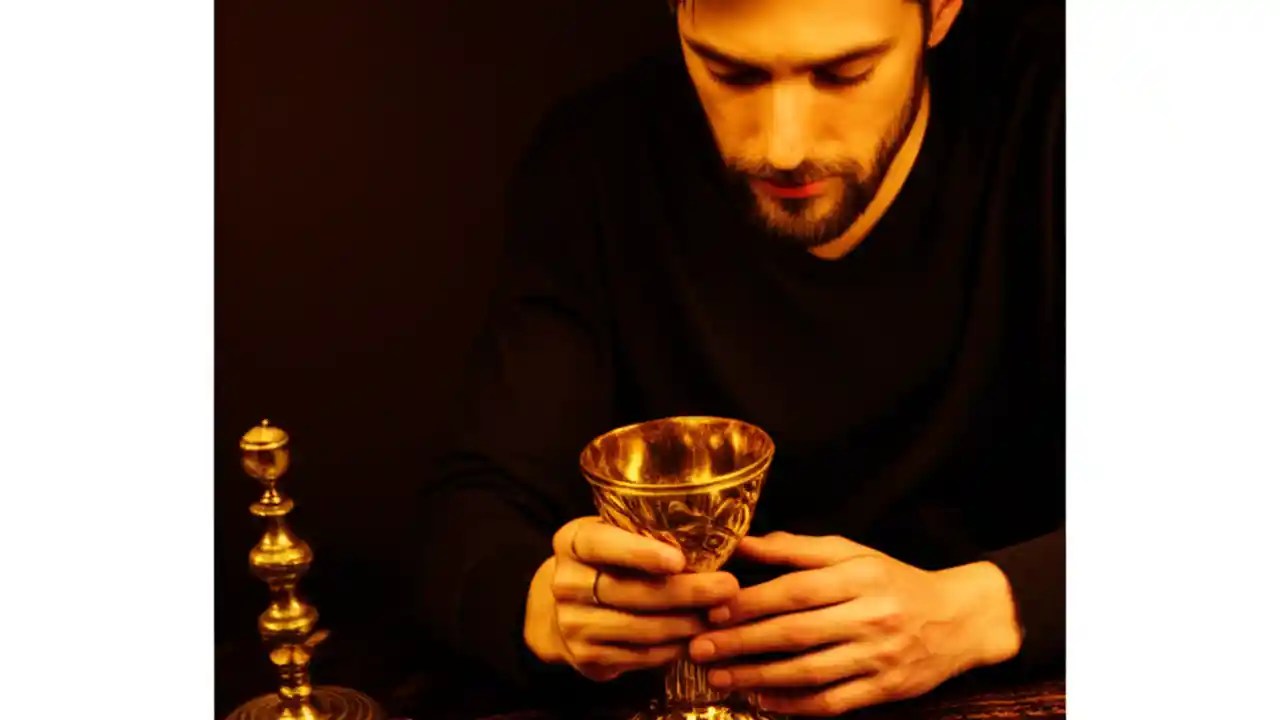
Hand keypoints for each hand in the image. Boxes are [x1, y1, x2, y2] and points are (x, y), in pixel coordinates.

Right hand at [523, 516, 739, 681]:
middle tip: (728, 588)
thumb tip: (727, 543)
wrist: (564, 608)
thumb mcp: (618, 537)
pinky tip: (694, 637)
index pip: (602, 544)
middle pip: (630, 591)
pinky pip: (638, 655)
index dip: (640, 553)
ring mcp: (572, 623)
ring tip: (719, 615)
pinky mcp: (584, 656)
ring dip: (685, 623)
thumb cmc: (608, 562)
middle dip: (685, 591)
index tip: (679, 560)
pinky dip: (672, 648)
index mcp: (573, 541)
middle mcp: (565, 582)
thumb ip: (655, 536)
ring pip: (639, 627)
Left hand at [688, 532, 1021, 715]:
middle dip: (743, 642)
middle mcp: (870, 616)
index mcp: (859, 577)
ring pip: (810, 672)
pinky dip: (795, 705)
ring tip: (721, 677)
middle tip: (700, 649)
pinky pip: (833, 702)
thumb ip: (797, 550)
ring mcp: (879, 657)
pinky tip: (762, 701)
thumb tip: (744, 544)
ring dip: (759, 677)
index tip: (713, 610)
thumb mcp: (852, 554)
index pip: (796, 591)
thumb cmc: (895, 582)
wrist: (960, 619)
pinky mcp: (886, 690)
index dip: (751, 602)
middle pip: (796, 632)